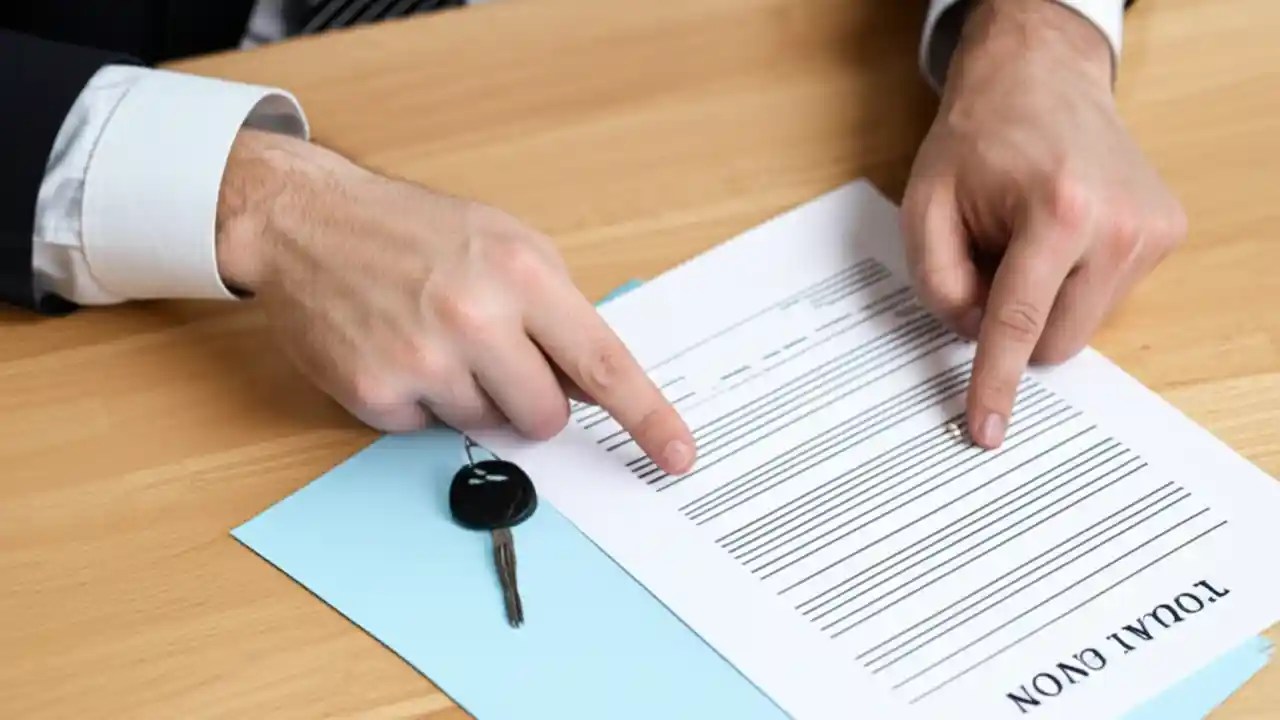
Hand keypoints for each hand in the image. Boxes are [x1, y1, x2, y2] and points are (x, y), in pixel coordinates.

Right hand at [214, 129, 695, 474]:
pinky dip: (423, 402)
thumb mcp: (504, 242)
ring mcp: (424, 361)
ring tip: (434, 337)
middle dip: (534, 401)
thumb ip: (556, 311)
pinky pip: (431, 430)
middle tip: (495, 356)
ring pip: (489, 427)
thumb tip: (593, 386)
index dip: (647, 416)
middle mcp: (476, 318)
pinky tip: (397, 350)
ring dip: (473, 397)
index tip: (678, 454)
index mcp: (521, 274)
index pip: (602, 363)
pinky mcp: (377, 394)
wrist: (305, 222)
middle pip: (547, 416)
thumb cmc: (412, 231)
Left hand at [901, 0, 1186, 447]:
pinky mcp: (1167, 233)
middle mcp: (1119, 225)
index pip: (1019, 324)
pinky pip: (1105, 299)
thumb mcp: (925, 206)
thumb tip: (972, 336)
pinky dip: (1071, 283)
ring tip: (1027, 237)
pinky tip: (1059, 234)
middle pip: (1056, 340)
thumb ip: (937, 282)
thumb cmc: (978, 140)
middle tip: (991, 260)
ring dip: (1045, 299)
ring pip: (1081, 326)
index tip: (985, 431)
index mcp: (1059, 213)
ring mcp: (1152, 230)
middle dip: (1014, 323)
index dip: (995, 384)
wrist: (1040, 79)